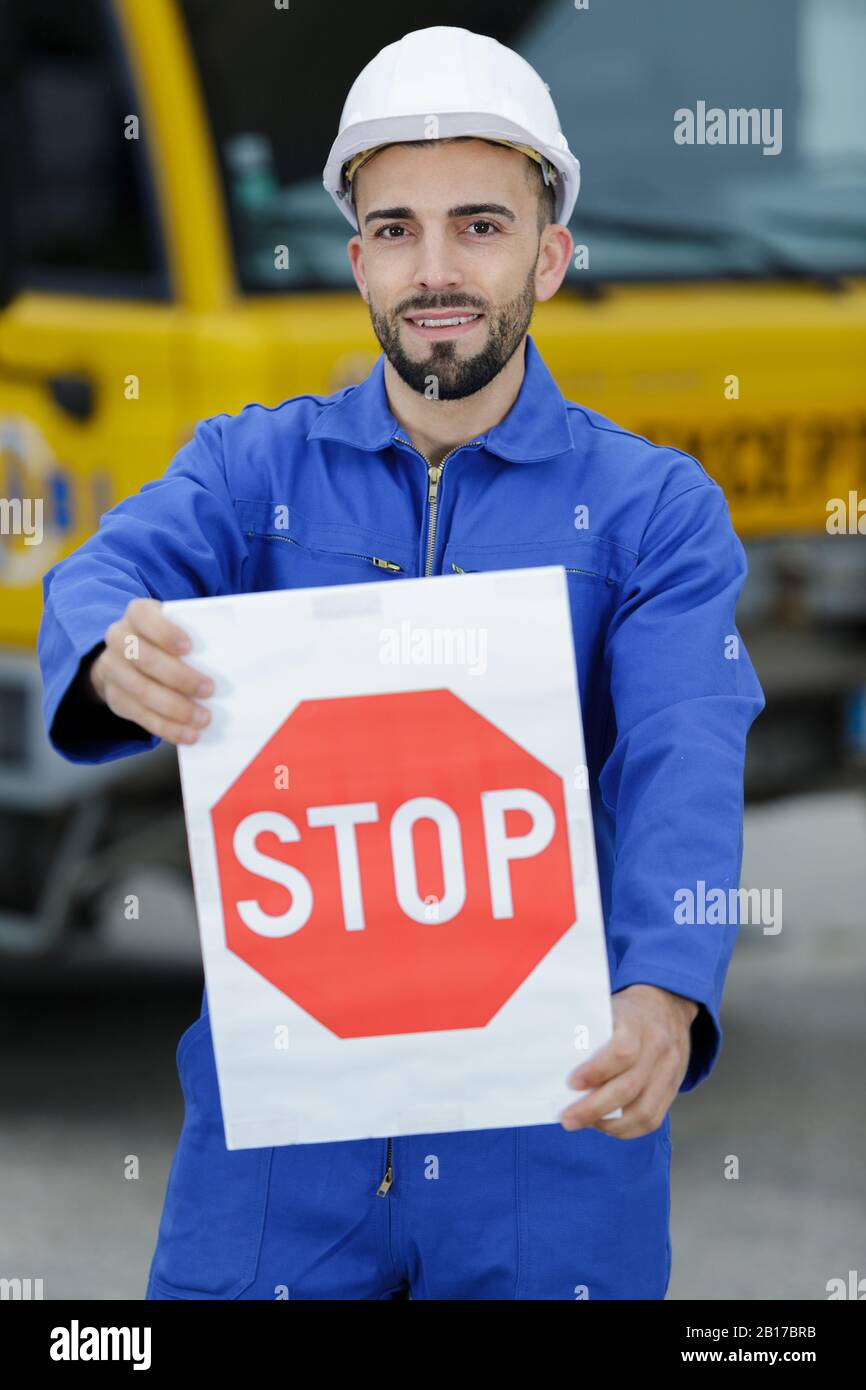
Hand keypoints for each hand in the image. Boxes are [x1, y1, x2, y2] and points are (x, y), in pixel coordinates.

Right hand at [90, 597, 213, 746]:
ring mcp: (113, 669)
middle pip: (144, 658)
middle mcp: (119, 639)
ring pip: (142, 691)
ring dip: (175, 709)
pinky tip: (188, 734)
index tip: (189, 647)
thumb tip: (235, 651)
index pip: (143, 616)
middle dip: (179, 677)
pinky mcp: (116, 698)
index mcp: (137, 614)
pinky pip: (140, 716)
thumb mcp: (176, 626)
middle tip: (209, 690)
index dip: (165, 632)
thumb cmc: (165, 640)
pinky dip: (167, 728)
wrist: (126, 657)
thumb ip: (196, 633)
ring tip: (203, 719)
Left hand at [560, 984, 698, 1138]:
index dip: (596, 1071)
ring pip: (643, 1111)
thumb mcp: (608, 1009)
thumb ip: (589, 1033)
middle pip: (629, 1087)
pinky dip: (627, 1129)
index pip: (621, 1052)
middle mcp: (659, 1047)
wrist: (666, 1006)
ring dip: (610, 1125)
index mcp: (638, 1023)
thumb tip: (556, 1066)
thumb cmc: (626, 1012)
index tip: (572, 1083)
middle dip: (593, 1109)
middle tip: (567, 1118)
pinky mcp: (674, 1088)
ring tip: (586, 1123)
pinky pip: (653, 1119)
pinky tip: (606, 1125)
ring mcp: (670, 1070)